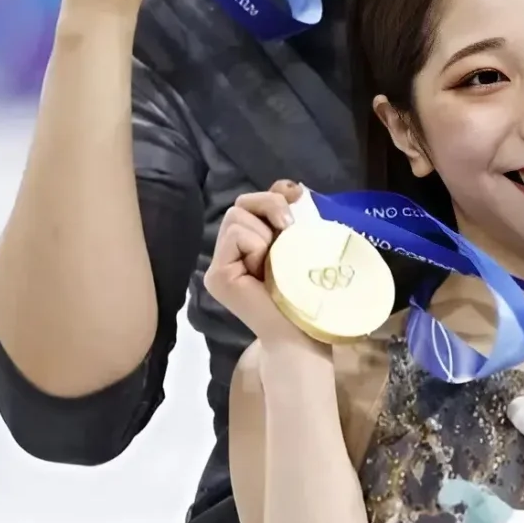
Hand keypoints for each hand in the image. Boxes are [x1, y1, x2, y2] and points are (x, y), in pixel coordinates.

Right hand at [203, 182, 328, 356]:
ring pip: (236, 216)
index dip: (273, 196)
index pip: (252, 203)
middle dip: (270, 208)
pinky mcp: (216, 275)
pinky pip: (235, 235)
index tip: (296, 199)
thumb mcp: (301, 245)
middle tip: (289, 231)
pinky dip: (254, 245)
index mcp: (249, 245)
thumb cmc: (307, 295)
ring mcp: (218, 264)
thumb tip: (292, 186)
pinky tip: (262, 271)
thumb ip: (290, 216)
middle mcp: (228, 252)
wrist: (301, 336)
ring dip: (263, 234)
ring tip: (274, 264)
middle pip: (241, 204)